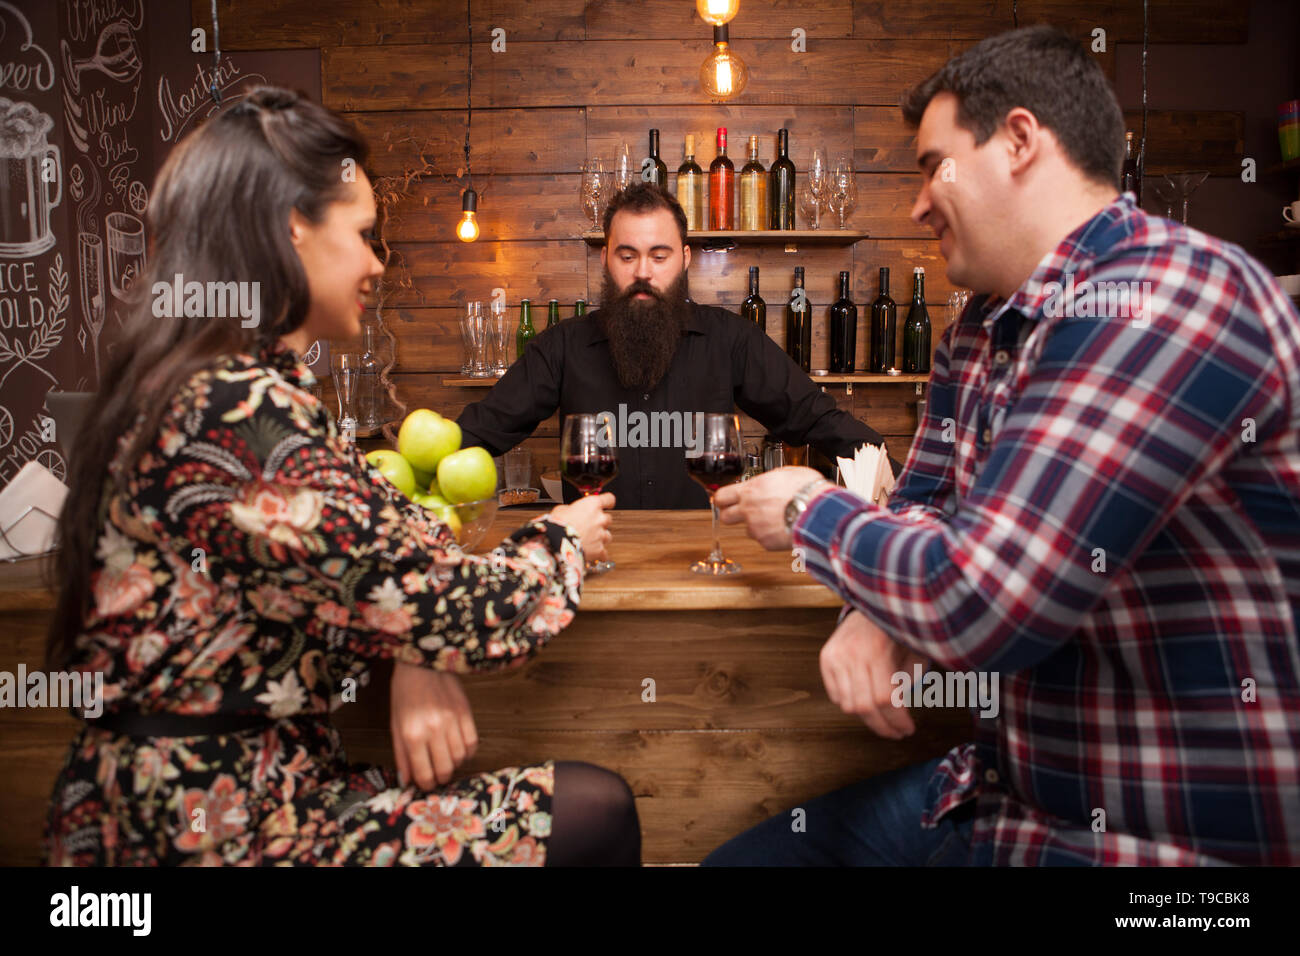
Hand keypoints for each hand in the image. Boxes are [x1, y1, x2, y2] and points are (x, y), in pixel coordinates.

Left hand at [390, 663, 478, 789]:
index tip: (426, 785)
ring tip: (447, 761)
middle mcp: (433, 730)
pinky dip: (468, 751)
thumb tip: (406, 780)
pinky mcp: (466, 713)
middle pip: (445, 769)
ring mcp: (452, 721)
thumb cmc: (405, 694)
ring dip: (454, 765)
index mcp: (412, 734)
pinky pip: (473, 742)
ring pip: (460, 758)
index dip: (426, 784)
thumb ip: (401, 754)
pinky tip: (460, 749)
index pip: (424, 773)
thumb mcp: (395, 724)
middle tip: (438, 777)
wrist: (422, 665)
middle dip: (441, 779)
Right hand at [547, 491, 614, 562]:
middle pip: (608, 519)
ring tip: (587, 541)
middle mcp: (600, 519)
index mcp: (592, 505)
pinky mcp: (599, 549)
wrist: (555, 541)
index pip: (609, 499)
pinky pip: (604, 553)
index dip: (607, 502)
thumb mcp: (561, 509)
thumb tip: (571, 512)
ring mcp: (601, 534)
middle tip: (588, 526)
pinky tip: (590, 553)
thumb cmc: (557, 524)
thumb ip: (572, 509)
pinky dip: (598, 553)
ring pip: (607, 536)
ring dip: (600, 538)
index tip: (607, 505)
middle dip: (600, 523)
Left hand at [714, 466, 826, 550]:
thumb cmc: (807, 490)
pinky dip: (771, 535)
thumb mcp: (787, 473)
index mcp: (751, 490)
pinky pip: (763, 539)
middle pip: (725, 517)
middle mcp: (749, 510)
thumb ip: (770, 479)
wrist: (819, 512)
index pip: (722, 496)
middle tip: (741, 512)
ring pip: (747, 529)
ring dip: (756, 526)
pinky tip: (784, 527)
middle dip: (732, 515)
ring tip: (774, 519)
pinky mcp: (766, 543)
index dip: (721, 499)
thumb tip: (770, 480)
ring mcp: (756, 528)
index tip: (724, 500)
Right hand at [820, 610, 928, 738]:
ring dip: (866, 717)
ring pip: (847, 705)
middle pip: (864, 706)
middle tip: (896, 732)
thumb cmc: (898, 625)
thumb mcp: (913, 648)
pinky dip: (849, 704)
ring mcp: (835, 655)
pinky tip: (864, 700)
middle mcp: (852, 652)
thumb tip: (903, 711)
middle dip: (883, 726)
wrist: (873, 599)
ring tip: (882, 717)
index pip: (884, 698)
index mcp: (878, 649)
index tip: (908, 729)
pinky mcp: (826, 657)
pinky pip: (835, 696)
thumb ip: (909, 678)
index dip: (897, 720)